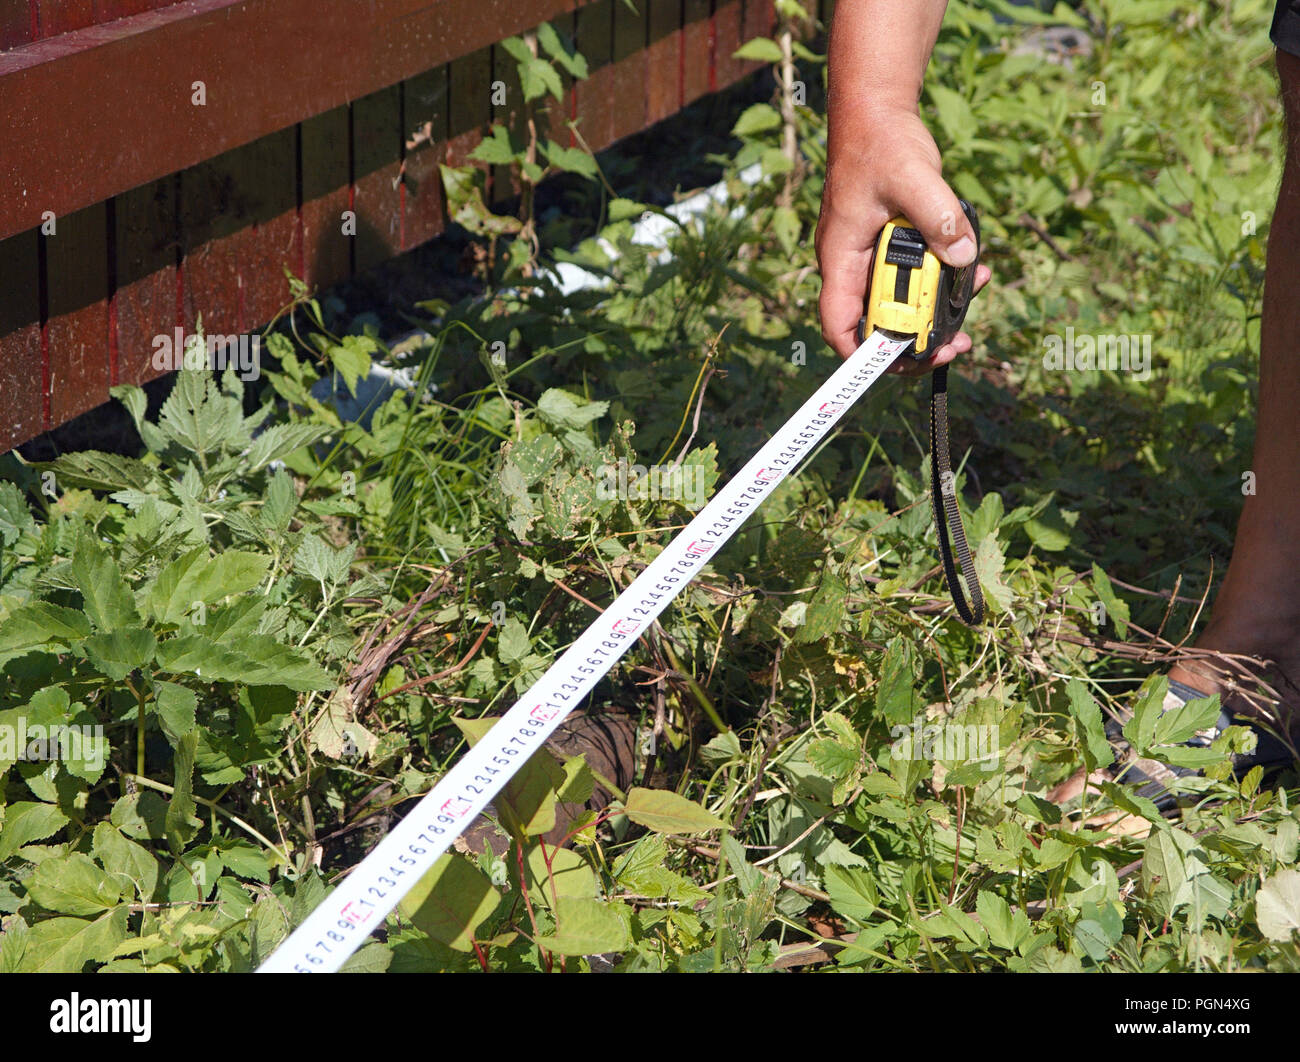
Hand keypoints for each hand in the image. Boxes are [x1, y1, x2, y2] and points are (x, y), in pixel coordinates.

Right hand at [815, 106, 990, 375]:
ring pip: (902, 299)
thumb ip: (938, 218)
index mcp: (842, 260)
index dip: (865, 355)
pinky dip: (943, 275)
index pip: (841, 325)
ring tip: (973, 292)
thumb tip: (965, 257)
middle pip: (878, 322)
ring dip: (936, 306)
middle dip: (916, 338)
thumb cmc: (880, 142)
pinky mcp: (895, 243)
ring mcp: (874, 256)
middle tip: (955, 344)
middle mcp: (855, 265)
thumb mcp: (912, 176)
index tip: (904, 361)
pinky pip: (918, 273)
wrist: (877, 112)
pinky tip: (972, 267)